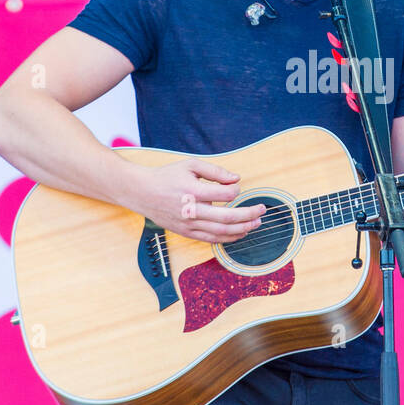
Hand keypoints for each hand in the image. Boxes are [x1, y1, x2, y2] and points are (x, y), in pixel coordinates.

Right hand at [131, 158, 265, 244]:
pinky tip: (239, 233)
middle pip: (227, 218)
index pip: (224, 194)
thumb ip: (215, 171)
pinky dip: (227, 238)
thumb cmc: (167, 176)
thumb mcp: (190, 165)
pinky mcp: (186, 233)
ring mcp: (188, 225)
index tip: (237, 187)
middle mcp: (191, 211)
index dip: (236, 190)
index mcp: (193, 191)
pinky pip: (210, 239)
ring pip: (221, 232)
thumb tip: (237, 178)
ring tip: (256, 224)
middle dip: (249, 215)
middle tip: (261, 211)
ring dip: (242, 229)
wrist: (142, 192)